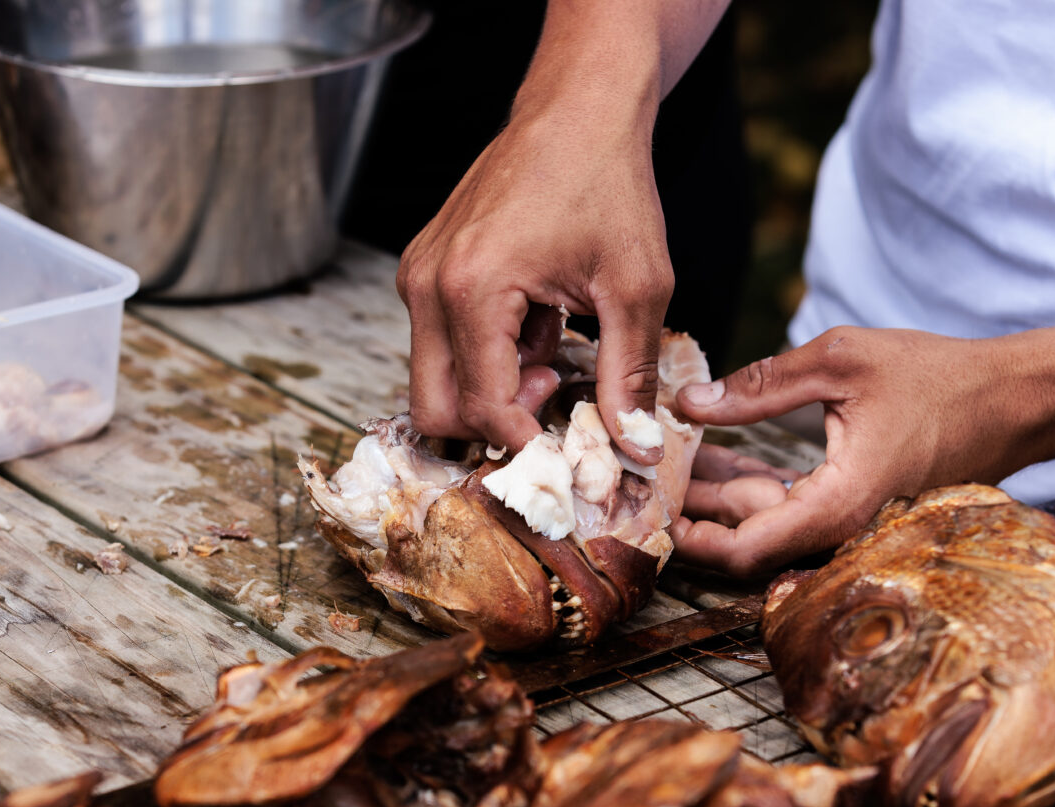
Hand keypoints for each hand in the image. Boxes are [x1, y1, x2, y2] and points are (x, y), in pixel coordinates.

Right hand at [396, 112, 673, 460]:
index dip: (526, 440)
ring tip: (553, 349)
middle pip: (433, 409)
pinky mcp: (423, 270)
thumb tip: (636, 448)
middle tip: (554, 397)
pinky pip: (439, 344)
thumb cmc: (607, 183)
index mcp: (472, 288)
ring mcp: (418, 275)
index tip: (568, 441)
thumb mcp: (636, 287)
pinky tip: (537, 324)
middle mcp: (428, 284)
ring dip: (491, 388)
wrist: (577, 110)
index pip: (480, 406)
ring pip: (434, 380)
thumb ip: (630, 376)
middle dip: (492, 425)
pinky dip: (485, 356)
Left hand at [669, 326, 1050, 575]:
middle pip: (747, 544)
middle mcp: (845, 530)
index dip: (689, 540)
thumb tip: (688, 403)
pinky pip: (792, 512)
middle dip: (694, 514)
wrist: (1018, 400)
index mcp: (839, 505)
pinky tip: (719, 455)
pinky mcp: (857, 511)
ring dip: (720, 498)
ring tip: (675, 457)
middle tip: (646, 477)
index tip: (648, 513)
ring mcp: (852, 526)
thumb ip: (759, 387)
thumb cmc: (940, 376)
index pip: (744, 552)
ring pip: (766, 527)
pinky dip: (755, 489)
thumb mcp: (840, 361)